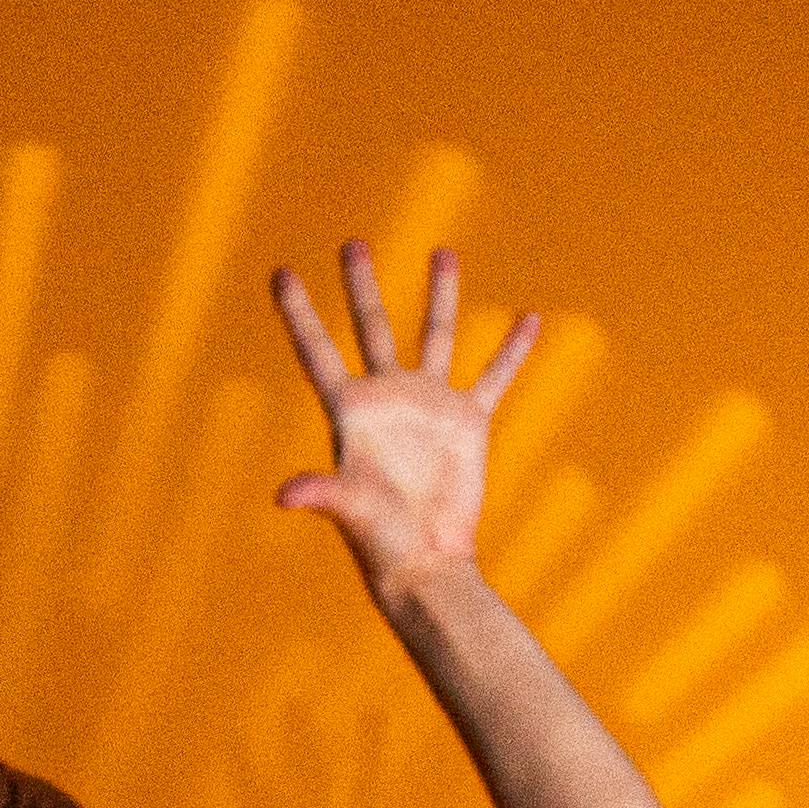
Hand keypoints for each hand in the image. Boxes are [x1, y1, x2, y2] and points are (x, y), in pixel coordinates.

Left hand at [270, 244, 539, 609]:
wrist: (427, 562)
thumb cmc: (380, 542)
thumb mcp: (349, 509)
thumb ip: (320, 492)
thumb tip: (283, 495)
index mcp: (352, 411)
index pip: (317, 351)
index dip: (298, 314)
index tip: (280, 275)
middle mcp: (389, 398)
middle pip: (372, 327)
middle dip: (361, 285)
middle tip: (351, 244)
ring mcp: (430, 405)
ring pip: (436, 335)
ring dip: (441, 295)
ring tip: (443, 253)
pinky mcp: (468, 422)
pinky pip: (494, 377)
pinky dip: (512, 351)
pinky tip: (528, 320)